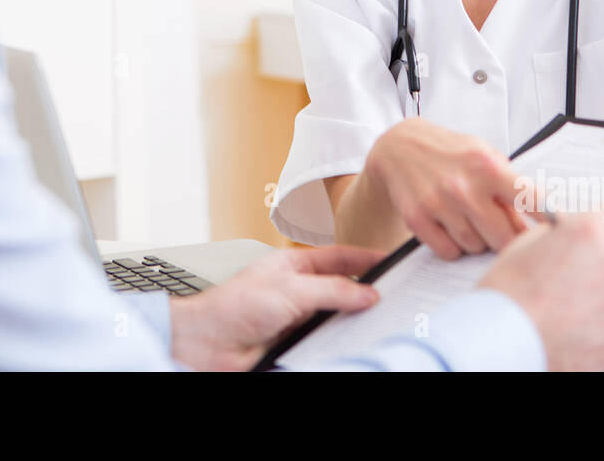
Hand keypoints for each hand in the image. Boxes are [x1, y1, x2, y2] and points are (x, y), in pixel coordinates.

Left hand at [168, 245, 384, 370]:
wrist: (208, 345)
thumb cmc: (234, 307)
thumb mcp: (291, 289)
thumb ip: (333, 290)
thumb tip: (368, 293)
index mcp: (295, 265)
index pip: (339, 257)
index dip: (366, 258)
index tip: (391, 260)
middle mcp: (299, 290)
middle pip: (342, 288)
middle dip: (365, 292)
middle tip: (395, 296)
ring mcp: (298, 318)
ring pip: (337, 318)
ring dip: (354, 322)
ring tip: (380, 323)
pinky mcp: (297, 344)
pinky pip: (327, 343)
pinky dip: (341, 344)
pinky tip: (354, 345)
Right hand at [365, 117, 542, 259]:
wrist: (398, 147)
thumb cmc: (449, 152)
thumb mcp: (484, 154)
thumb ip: (509, 184)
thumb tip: (538, 221)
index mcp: (487, 166)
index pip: (530, 200)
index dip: (549, 220)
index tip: (560, 232)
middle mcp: (464, 186)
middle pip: (503, 237)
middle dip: (506, 237)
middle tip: (501, 228)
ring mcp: (439, 204)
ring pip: (475, 247)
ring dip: (478, 240)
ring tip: (469, 219)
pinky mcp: (417, 219)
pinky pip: (449, 251)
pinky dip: (454, 246)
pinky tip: (450, 227)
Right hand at [480, 213, 603, 370]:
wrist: (503, 339)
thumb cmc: (507, 293)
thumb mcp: (526, 244)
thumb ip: (558, 236)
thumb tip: (567, 239)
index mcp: (589, 234)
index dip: (600, 229)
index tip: (592, 241)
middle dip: (594, 270)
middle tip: (564, 284)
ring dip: (596, 300)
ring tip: (562, 312)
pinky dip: (596, 330)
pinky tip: (569, 330)